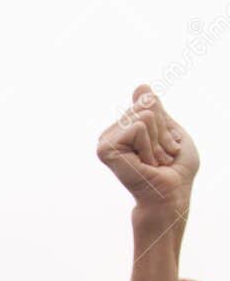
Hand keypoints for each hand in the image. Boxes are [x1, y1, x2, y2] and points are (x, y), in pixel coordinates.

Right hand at [97, 86, 197, 228]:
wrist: (171, 194)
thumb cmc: (175, 169)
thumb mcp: (170, 130)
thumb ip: (155, 109)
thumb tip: (140, 86)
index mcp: (124, 129)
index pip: (149, 100)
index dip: (165, 123)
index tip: (163, 148)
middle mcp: (111, 134)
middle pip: (146, 105)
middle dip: (162, 131)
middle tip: (158, 156)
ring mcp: (105, 141)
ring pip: (144, 115)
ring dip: (157, 141)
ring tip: (152, 161)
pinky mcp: (106, 149)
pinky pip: (139, 127)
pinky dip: (149, 145)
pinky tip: (144, 164)